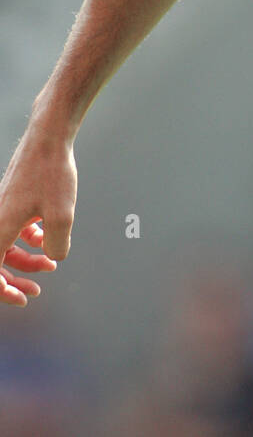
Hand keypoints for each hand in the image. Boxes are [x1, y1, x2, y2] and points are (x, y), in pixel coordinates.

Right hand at [0, 131, 75, 305]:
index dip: (2, 289)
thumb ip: (56, 245)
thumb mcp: (62, 216)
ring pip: (8, 244)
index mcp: (0, 225)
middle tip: (32, 294)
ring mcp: (4, 207)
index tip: (20, 298)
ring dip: (26, 259)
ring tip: (50, 267)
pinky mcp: (13, 199)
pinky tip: (48, 237)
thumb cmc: (53, 173)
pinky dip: (29, 238)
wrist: (49, 138)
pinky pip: (15, 227)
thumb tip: (54, 257)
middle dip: (13, 281)